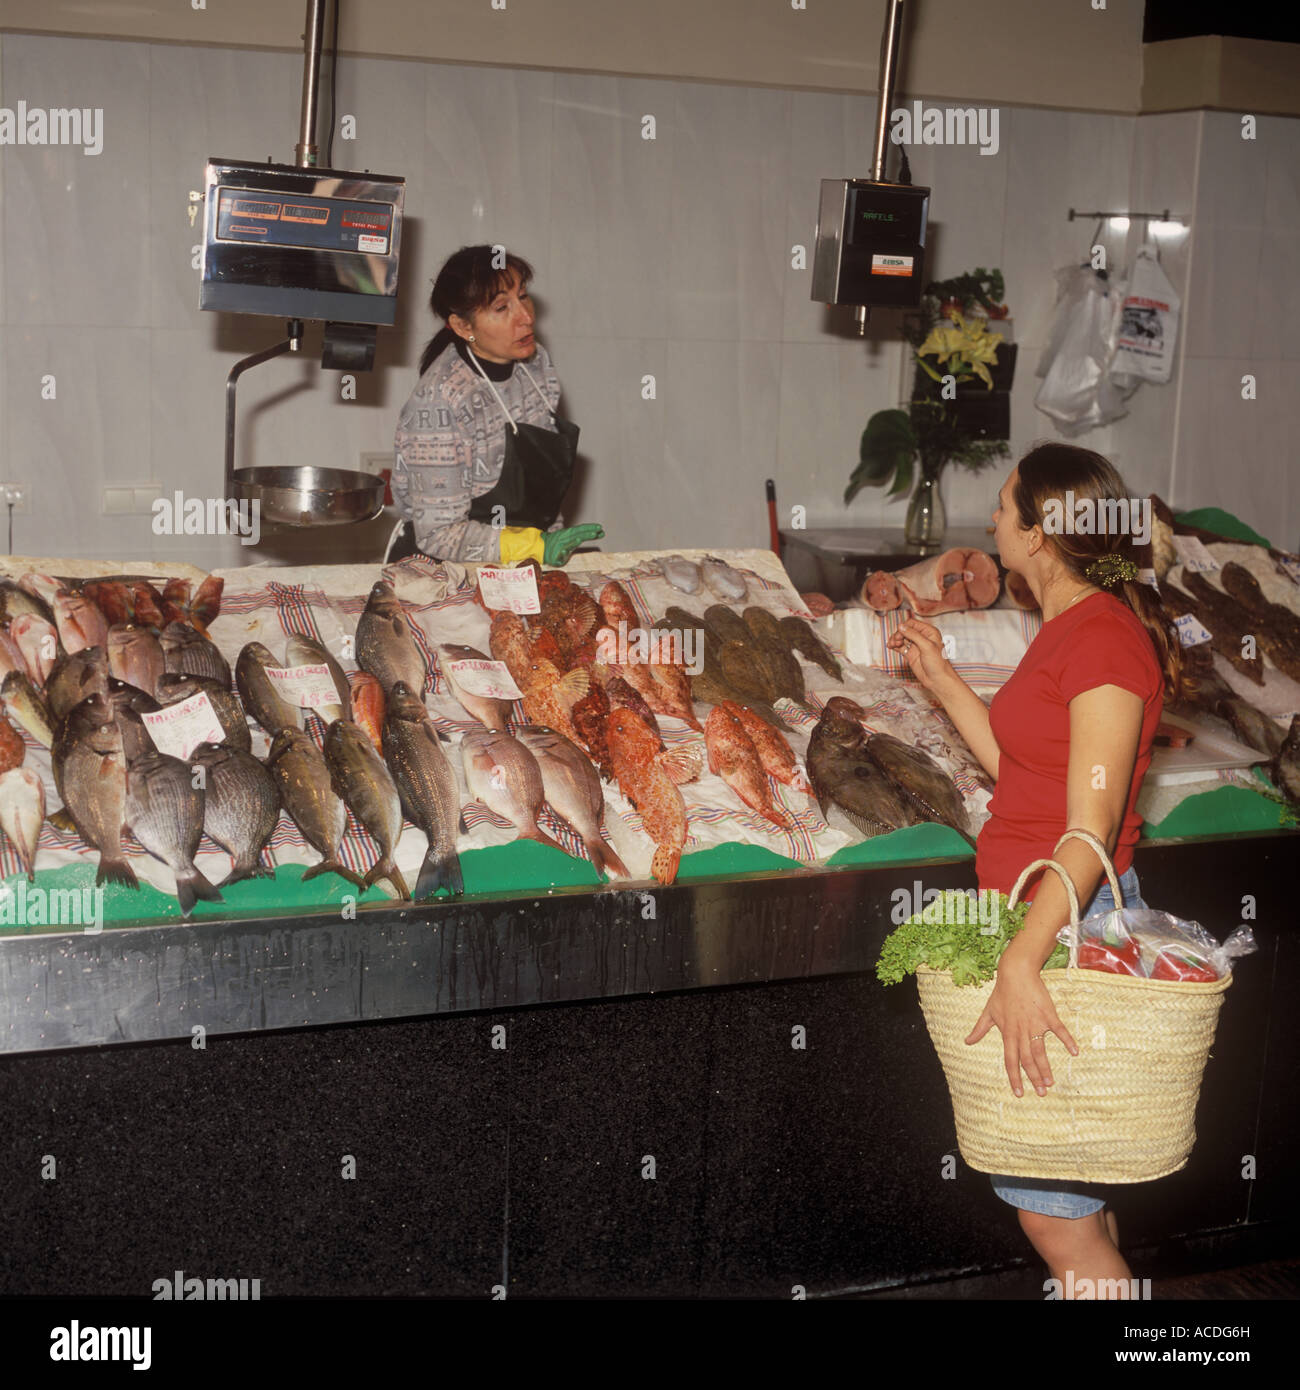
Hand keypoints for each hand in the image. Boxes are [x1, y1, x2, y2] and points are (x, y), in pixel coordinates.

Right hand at [543, 524, 603, 565]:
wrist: (542, 549)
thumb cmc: (559, 544)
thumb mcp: (572, 539)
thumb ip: (585, 536)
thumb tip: (600, 533)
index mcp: (569, 534)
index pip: (581, 529)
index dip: (590, 528)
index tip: (600, 528)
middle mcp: (565, 538)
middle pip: (577, 533)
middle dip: (588, 532)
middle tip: (598, 529)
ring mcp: (560, 546)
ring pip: (570, 542)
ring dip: (577, 539)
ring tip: (586, 537)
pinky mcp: (557, 555)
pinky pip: (560, 553)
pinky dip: (564, 551)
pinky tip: (566, 551)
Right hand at [886, 617, 954, 693]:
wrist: (938, 679)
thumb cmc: (938, 663)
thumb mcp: (927, 646)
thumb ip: (914, 635)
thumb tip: (901, 626)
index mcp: (929, 632)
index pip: (912, 623)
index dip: (904, 627)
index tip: (899, 634)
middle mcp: (922, 637)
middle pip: (905, 630)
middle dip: (898, 634)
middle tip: (896, 641)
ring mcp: (915, 646)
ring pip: (901, 638)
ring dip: (895, 639)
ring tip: (891, 645)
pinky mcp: (911, 654)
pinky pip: (900, 646)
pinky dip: (894, 646)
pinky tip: (890, 647)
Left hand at [965, 937, 1078, 1096]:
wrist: (1016, 973)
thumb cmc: (1002, 992)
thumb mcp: (988, 1011)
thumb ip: (979, 1029)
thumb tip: (967, 1042)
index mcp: (1007, 1032)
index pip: (1009, 1060)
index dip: (1014, 1077)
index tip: (1019, 1093)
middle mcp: (1021, 1031)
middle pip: (1026, 1060)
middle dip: (1034, 1078)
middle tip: (1041, 1094)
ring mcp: (1035, 1023)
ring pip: (1040, 1050)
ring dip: (1046, 1068)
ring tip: (1051, 1083)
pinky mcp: (1048, 1014)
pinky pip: (1059, 1030)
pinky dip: (1068, 1041)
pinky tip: (1075, 1052)